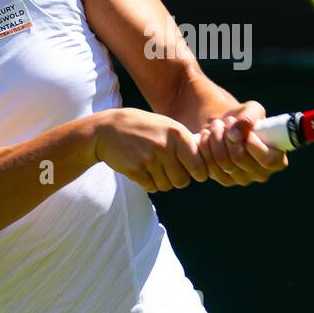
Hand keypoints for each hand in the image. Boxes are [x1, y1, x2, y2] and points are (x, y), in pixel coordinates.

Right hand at [92, 108, 208, 192]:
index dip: (198, 173)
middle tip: (168, 170)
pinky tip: (142, 169)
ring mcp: (149, 159)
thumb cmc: (142, 127)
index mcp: (177, 133)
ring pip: (167, 186)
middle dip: (177, 179)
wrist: (107, 129)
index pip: (198, 165)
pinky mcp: (135, 170)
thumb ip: (185, 142)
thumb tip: (206, 162)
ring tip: (152, 166)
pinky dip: (149, 183)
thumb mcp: (166, 125)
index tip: (193, 173)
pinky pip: (152, 187)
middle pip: (182, 180)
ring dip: (162, 181)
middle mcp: (165, 146)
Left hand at [197, 100, 288, 186]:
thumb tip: (236, 134)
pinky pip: (209, 166)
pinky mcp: (224, 180)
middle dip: (229, 134)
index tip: (246, 131)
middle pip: (239, 158)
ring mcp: (242, 179)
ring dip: (215, 138)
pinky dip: (205, 147)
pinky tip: (207, 136)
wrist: (226, 127)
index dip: (255, 145)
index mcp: (277, 159)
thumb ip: (249, 117)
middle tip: (227, 121)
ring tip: (216, 125)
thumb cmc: (245, 119)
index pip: (269, 160)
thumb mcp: (252, 110)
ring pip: (222, 160)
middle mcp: (261, 174)